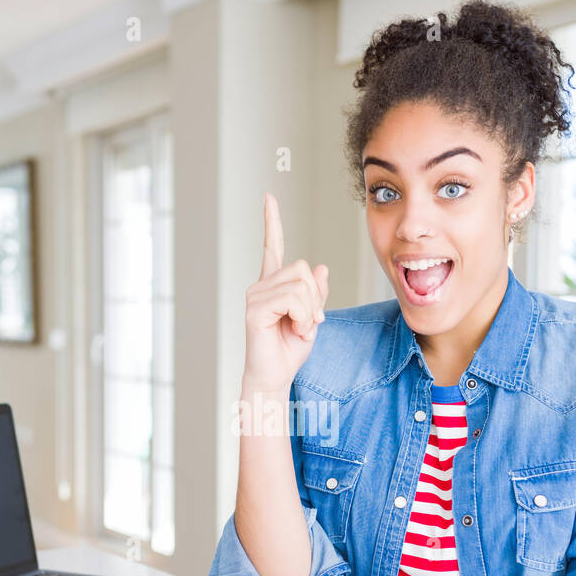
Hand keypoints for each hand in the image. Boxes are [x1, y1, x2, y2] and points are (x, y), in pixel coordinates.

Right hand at [242, 192, 329, 394]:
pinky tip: (293, 330)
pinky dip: (301, 317)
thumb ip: (316, 293)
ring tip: (299, 328)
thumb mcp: (312, 317)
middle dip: (314, 298)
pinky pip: (291, 299)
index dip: (271, 222)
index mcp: (274, 285)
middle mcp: (261, 285)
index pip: (272, 246)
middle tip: (309, 322)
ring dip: (309, 310)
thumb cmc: (289, 349)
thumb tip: (320, 267)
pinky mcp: (254, 309)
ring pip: (299, 284)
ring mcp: (255, 295)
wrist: (275, 377)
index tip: (268, 198)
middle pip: (301, 269)